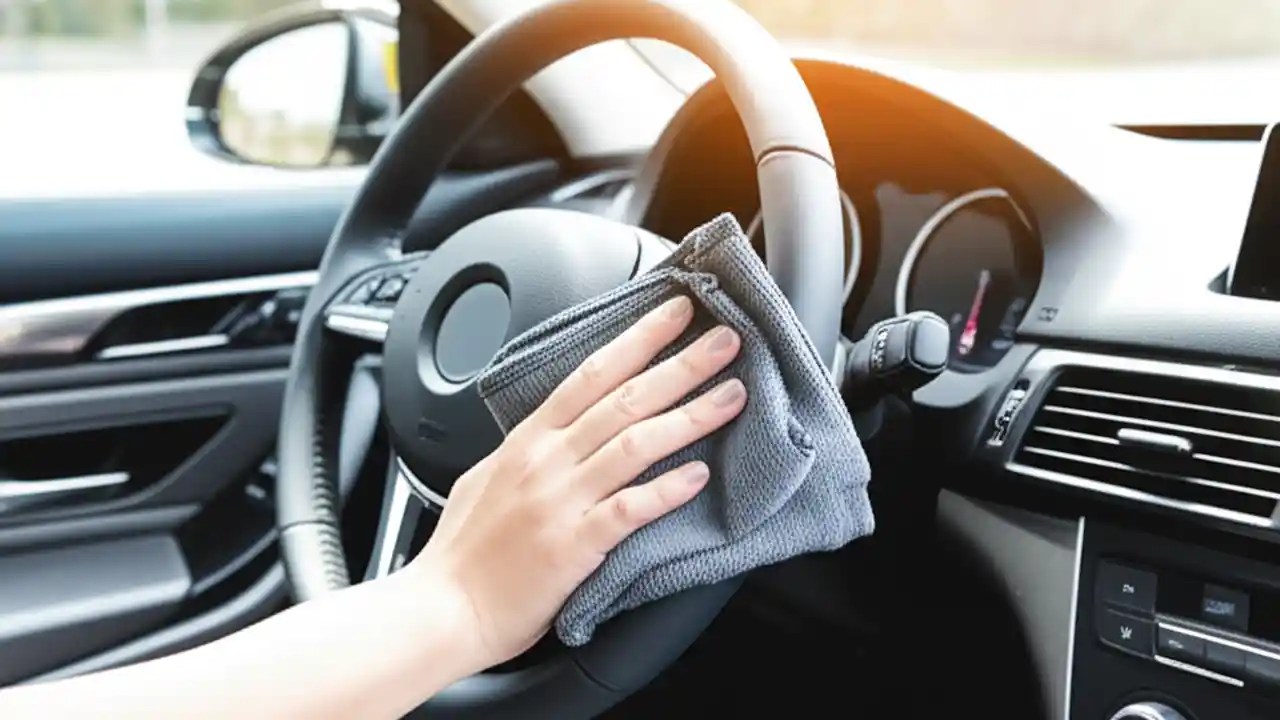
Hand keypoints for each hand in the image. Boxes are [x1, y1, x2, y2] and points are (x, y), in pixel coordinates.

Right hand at [406, 295, 746, 674]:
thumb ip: (527, 451)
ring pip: (635, 443)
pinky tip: (698, 476)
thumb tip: (556, 430)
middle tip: (724, 341)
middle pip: (624, 398)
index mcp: (528, 441)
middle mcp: (547, 461)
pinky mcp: (573, 546)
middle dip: (680, 364)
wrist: (443, 609)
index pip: (592, 373)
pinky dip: (665, 490)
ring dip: (689, 416)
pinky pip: (628, 509)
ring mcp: (561, 501)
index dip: (638, 339)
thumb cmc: (463, 552)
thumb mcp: (487, 478)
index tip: (675, 313)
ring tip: (731, 397)